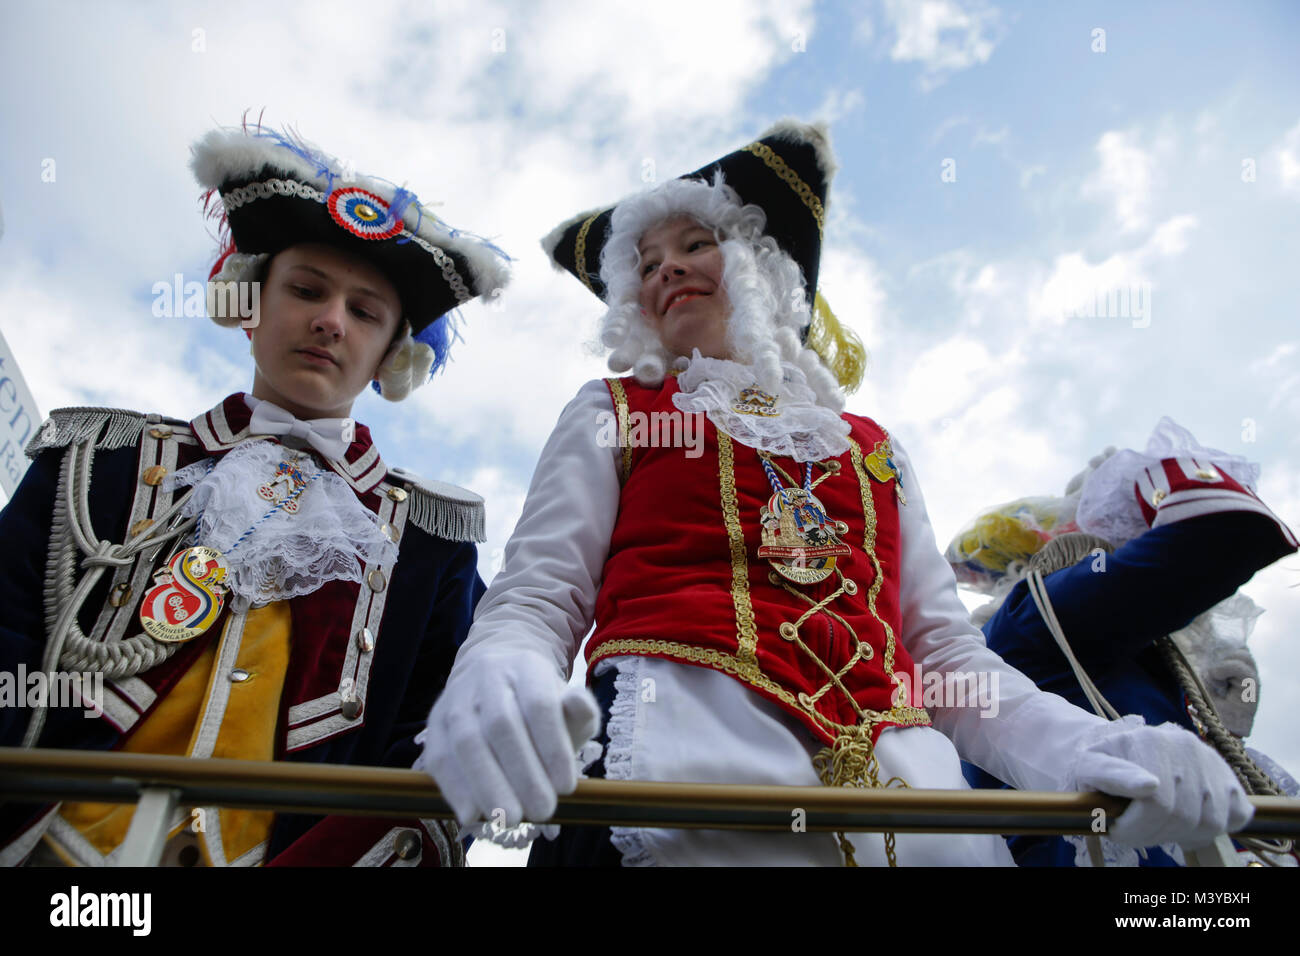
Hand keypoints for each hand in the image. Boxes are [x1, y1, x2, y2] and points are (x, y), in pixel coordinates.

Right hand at [417, 649, 599, 827]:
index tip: (567, 787)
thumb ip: (580, 710)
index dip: (553, 747)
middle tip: (543, 811)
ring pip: (467, 740)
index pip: (539, 704)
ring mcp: (456, 698)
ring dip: (488, 784)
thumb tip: (579, 705)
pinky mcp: (434, 722)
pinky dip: (455, 789)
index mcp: (526, 667)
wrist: (494, 675)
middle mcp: (487, 676)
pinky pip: (440, 756)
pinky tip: (472, 815)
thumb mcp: (567, 702)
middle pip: (501, 724)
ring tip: (510, 818)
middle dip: (523, 773)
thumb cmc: (539, 702)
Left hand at [1072, 719, 1252, 849]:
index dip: (1138, 828)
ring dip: (1182, 834)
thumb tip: (1149, 785)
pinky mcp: (1227, 774)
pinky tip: (1187, 821)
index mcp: (1150, 741)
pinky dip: (1214, 828)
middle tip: (1134, 831)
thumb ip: (1111, 775)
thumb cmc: (1100, 763)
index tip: (1119, 832)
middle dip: (1153, 834)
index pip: (1157, 803)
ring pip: (1212, 821)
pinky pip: (1237, 815)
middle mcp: (1185, 745)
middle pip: (1183, 816)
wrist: (1122, 750)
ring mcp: (1210, 759)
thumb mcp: (1090, 766)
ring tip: (1157, 825)